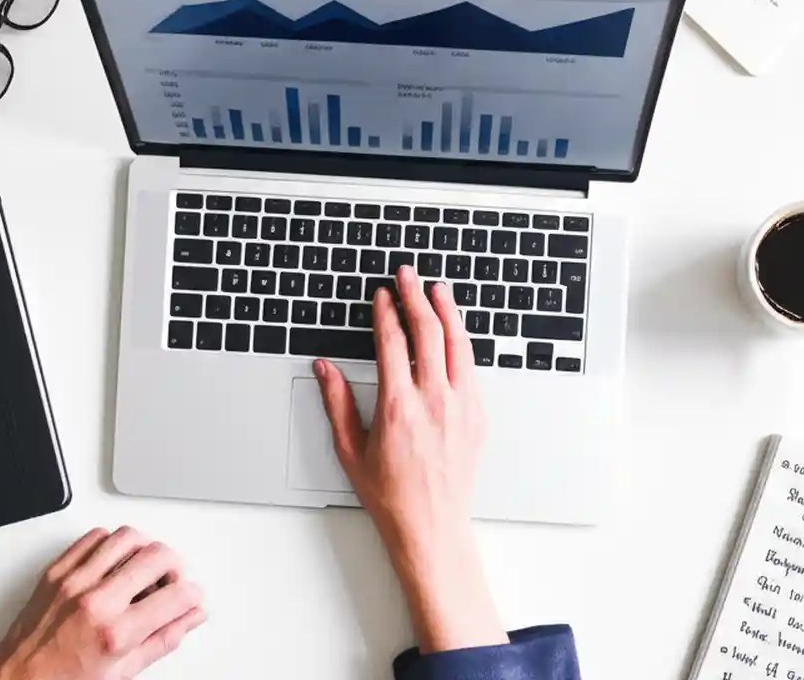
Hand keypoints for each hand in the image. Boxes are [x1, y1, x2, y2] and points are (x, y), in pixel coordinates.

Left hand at [0, 527, 205, 679]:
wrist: (16, 678)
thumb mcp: (122, 673)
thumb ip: (162, 641)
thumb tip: (191, 617)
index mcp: (115, 634)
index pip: (176, 596)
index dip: (192, 595)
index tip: (190, 598)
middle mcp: (95, 601)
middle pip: (156, 556)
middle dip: (174, 566)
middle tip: (170, 581)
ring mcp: (73, 581)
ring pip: (127, 537)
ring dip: (145, 549)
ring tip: (143, 568)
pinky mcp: (56, 570)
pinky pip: (94, 537)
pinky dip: (112, 544)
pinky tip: (114, 563)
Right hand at [314, 266, 506, 653]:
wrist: (432, 526)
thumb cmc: (390, 495)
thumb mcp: (350, 450)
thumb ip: (337, 403)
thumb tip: (325, 368)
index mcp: (398, 407)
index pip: (393, 343)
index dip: (386, 312)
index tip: (381, 295)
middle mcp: (434, 402)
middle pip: (428, 332)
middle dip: (416, 297)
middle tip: (407, 276)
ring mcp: (461, 407)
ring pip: (458, 344)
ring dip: (447, 312)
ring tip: (437, 290)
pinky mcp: (478, 416)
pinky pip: (470, 367)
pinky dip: (461, 342)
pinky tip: (454, 331)